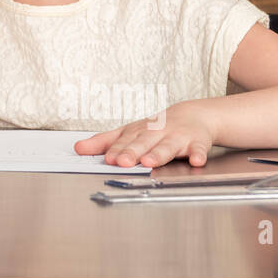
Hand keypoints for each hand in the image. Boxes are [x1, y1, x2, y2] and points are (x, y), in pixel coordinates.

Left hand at [73, 101, 218, 167]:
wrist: (192, 116)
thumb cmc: (156, 128)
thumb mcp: (129, 132)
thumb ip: (104, 141)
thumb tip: (78, 148)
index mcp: (139, 131)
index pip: (124, 141)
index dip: (116, 150)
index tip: (107, 158)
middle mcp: (157, 133)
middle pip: (143, 143)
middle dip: (132, 152)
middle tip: (122, 161)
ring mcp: (177, 137)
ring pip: (167, 146)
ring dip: (159, 154)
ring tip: (149, 161)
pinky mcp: (197, 143)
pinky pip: (199, 149)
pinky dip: (198, 154)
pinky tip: (196, 160)